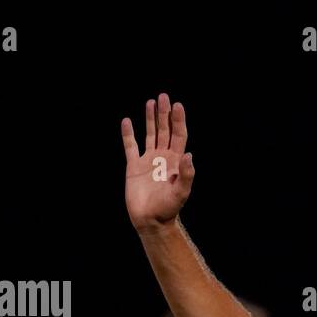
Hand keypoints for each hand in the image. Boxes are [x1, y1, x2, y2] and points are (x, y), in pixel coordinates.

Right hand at [121, 92, 194, 232]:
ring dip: (150, 118)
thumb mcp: (181, 192)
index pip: (178, 136)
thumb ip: (186, 175)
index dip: (178, 120)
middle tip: (163, 96)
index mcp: (176, 162)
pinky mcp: (133, 166)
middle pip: (165, 130)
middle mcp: (163, 157)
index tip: (177, 105)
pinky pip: (130, 146)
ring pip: (150, 134)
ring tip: (150, 102)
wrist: (150, 220)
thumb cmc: (168, 208)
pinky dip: (128, 134)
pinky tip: (127, 121)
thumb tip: (189, 156)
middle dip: (164, 114)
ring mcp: (148, 160)